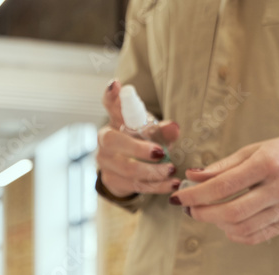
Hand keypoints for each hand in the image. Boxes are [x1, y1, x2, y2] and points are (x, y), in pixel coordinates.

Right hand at [96, 80, 181, 197]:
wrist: (129, 170)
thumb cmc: (141, 142)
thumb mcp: (154, 133)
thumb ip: (164, 129)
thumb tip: (174, 127)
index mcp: (114, 121)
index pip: (109, 105)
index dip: (111, 95)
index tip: (115, 84)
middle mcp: (104, 140)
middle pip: (112, 142)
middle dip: (138, 149)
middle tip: (160, 152)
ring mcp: (105, 162)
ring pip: (126, 168)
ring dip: (152, 171)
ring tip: (171, 170)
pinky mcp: (112, 181)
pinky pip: (135, 185)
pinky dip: (156, 186)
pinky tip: (171, 184)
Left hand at [172, 135, 278, 244]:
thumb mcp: (255, 150)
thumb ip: (222, 166)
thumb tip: (192, 177)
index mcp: (268, 163)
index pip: (222, 186)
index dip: (195, 195)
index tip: (178, 198)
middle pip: (230, 212)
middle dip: (202, 213)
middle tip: (190, 209)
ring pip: (241, 227)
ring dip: (217, 224)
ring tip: (209, 213)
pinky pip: (255, 237)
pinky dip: (234, 234)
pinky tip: (227, 224)